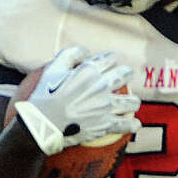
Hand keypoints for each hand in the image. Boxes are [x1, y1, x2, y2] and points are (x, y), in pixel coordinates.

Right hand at [14, 48, 139, 156]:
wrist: (42, 125)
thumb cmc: (44, 97)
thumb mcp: (52, 68)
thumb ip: (70, 55)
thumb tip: (85, 52)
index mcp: (89, 71)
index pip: (110, 58)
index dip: (110, 59)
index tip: (108, 63)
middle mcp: (101, 87)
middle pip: (125, 74)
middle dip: (125, 74)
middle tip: (124, 78)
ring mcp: (106, 107)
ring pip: (132, 101)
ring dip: (132, 100)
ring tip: (131, 102)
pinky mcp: (106, 125)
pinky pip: (126, 125)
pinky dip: (132, 124)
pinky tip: (134, 124)